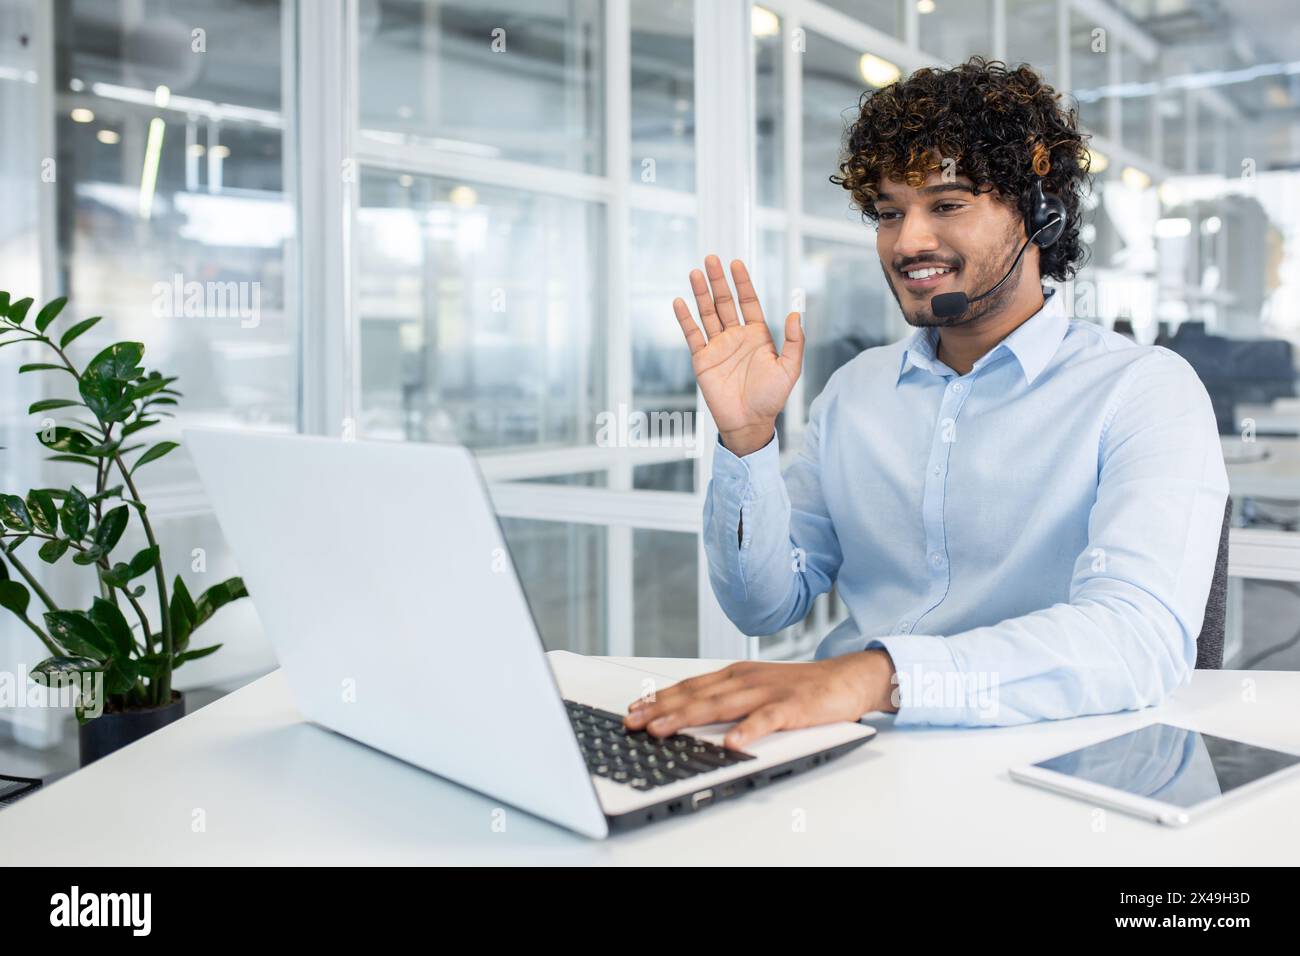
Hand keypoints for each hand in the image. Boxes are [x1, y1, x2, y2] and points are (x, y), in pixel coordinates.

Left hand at [623, 651, 897, 750]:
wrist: (847, 678)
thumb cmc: (800, 688)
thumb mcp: (756, 688)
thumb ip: (728, 700)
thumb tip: (690, 716)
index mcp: (735, 675)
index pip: (689, 686)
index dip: (658, 698)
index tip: (631, 710)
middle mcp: (745, 680)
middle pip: (696, 695)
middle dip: (660, 709)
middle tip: (632, 723)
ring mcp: (768, 692)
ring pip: (721, 705)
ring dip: (687, 717)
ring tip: (662, 730)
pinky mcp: (792, 707)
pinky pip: (766, 720)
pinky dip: (748, 730)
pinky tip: (732, 743)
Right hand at [673, 254, 804, 457]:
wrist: (749, 422)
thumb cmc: (771, 398)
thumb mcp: (790, 369)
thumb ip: (795, 341)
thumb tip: (796, 314)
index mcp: (757, 335)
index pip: (748, 302)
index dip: (742, 283)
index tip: (736, 264)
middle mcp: (736, 337)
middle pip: (725, 302)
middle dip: (718, 281)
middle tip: (711, 259)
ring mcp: (718, 346)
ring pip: (707, 313)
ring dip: (701, 293)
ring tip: (695, 273)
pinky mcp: (702, 359)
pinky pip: (692, 335)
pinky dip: (685, 318)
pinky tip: (680, 302)